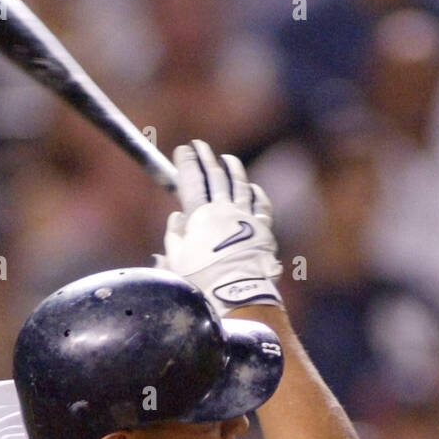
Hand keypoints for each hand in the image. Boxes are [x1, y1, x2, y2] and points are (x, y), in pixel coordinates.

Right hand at [156, 140, 282, 315]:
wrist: (237, 293)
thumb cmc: (203, 280)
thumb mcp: (177, 260)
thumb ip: (175, 235)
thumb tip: (178, 217)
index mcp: (199, 216)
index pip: (192, 179)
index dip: (186, 162)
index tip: (183, 150)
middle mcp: (224, 210)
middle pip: (215, 176)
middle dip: (206, 158)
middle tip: (200, 146)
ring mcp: (246, 218)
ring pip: (240, 185)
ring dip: (233, 169)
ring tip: (227, 159)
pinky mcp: (263, 230)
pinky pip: (261, 205)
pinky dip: (256, 193)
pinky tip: (252, 188)